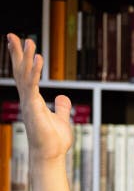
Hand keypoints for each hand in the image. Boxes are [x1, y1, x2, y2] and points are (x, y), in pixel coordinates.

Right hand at [8, 34, 73, 161]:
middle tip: (12, 35)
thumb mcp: (61, 119)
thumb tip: (64, 97)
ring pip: (25, 75)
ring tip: (29, 41)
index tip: (18, 44)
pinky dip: (34, 71)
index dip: (22, 60)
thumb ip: (62, 107)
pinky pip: (32, 86)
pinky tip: (37, 59)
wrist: (50, 156)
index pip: (25, 76)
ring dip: (27, 58)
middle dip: (17, 53)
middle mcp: (28, 99)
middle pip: (20, 71)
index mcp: (33, 100)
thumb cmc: (54, 141)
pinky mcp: (34, 107)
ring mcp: (29, 103)